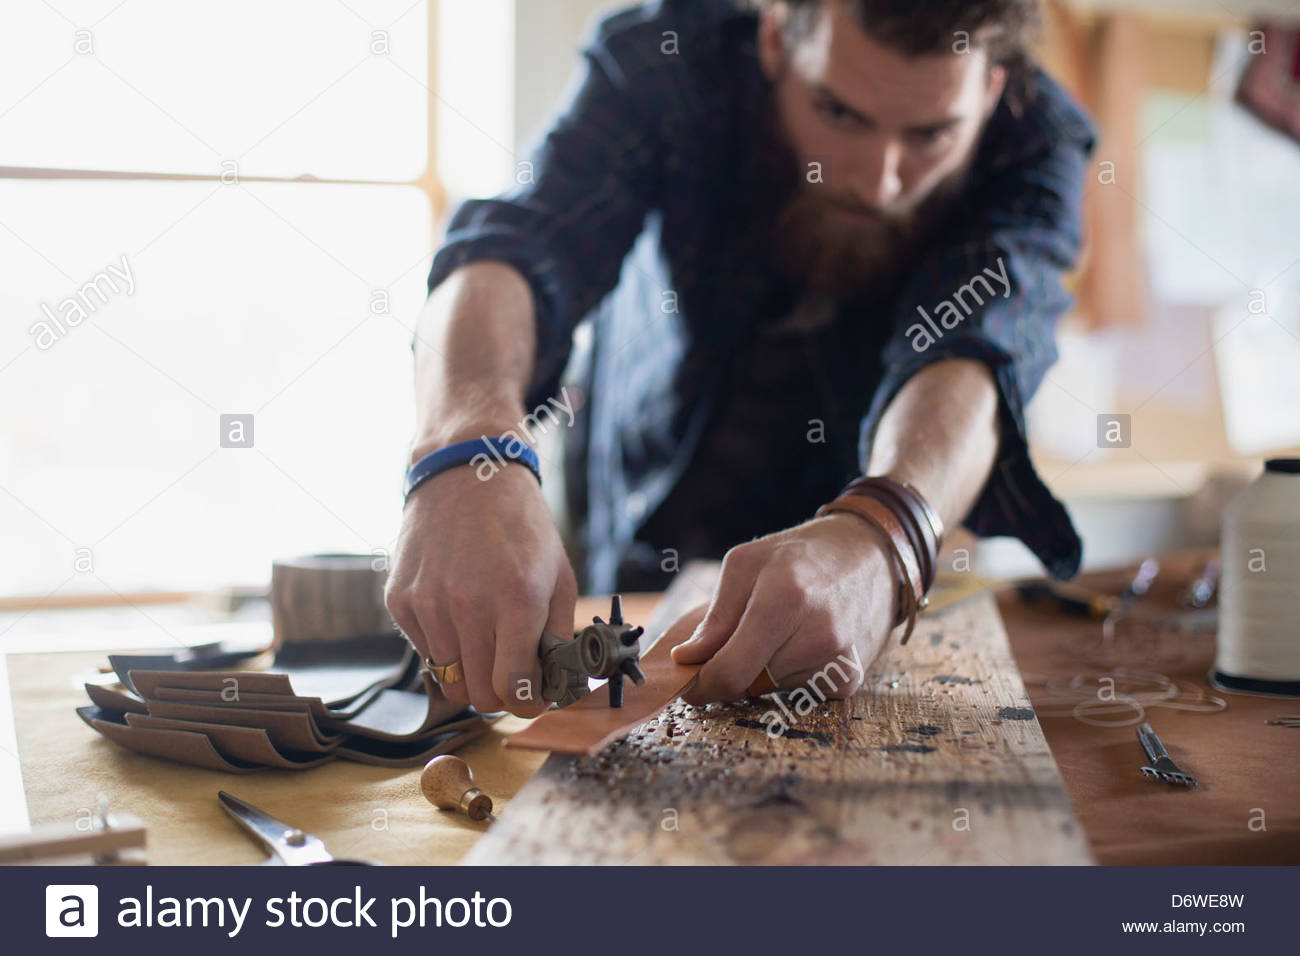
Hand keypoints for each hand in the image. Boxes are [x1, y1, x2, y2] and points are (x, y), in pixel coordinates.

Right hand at [385, 461, 576, 716]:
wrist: (466, 474)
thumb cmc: (521, 527)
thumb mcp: (558, 575)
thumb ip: (558, 637)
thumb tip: (553, 689)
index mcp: (517, 601)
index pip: (513, 690)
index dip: (527, 702)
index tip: (533, 693)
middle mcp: (467, 605)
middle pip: (478, 696)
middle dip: (500, 693)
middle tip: (512, 670)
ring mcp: (427, 603)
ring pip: (448, 681)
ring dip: (471, 670)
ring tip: (486, 635)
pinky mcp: (399, 599)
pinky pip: (424, 651)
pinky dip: (444, 644)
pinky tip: (458, 609)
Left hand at [669, 513, 898, 704]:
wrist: (872, 555)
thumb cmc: (802, 555)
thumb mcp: (747, 564)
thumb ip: (716, 616)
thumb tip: (687, 659)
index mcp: (785, 599)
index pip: (731, 670)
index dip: (702, 684)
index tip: (688, 684)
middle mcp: (819, 635)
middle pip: (748, 683)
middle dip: (730, 670)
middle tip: (735, 640)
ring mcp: (839, 660)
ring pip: (771, 688)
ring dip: (763, 668)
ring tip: (783, 628)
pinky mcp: (851, 678)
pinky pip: (799, 692)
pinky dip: (791, 673)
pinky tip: (804, 641)